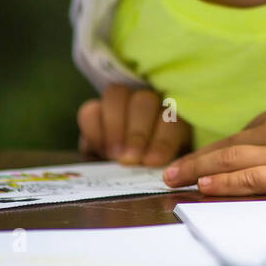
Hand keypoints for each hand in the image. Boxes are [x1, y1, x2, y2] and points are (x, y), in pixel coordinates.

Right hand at [77, 85, 192, 166]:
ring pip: (116, 95)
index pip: (172, 116)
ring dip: (115, 126)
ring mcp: (120, 102)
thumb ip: (168, 161)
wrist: (129, 170)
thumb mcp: (169, 165)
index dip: (163, 138)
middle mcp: (150, 100)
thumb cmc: (156, 167)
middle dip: (138, 133)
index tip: (153, 161)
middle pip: (144, 100)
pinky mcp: (95, 112)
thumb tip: (164, 169)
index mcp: (175, 113)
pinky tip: (101, 151)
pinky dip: (94, 130)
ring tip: (115, 155)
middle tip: (132, 159)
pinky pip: (90, 110)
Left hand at [161, 98, 265, 193]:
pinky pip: (249, 177)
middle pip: (227, 146)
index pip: (245, 134)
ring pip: (229, 160)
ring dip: (197, 169)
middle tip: (169, 170)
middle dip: (196, 159)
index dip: (221, 151)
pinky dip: (223, 182)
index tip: (206, 161)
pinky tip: (204, 185)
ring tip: (172, 179)